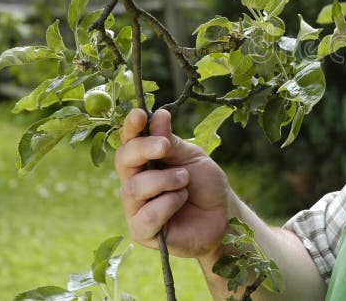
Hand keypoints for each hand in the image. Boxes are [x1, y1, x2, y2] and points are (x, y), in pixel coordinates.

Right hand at [115, 108, 231, 257]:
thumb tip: (158, 115)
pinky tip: (181, 202)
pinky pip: (147, 215)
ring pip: (134, 188)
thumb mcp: (192, 157)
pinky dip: (169, 204)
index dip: (131, 127)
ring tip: (185, 181)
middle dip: (143, 149)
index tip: (140, 114)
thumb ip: (171, 142)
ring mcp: (135, 207)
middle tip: (164, 148)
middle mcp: (134, 182)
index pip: (129, 141)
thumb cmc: (206, 184)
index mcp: (144, 161)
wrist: (223, 214)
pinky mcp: (142, 230)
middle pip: (123, 160)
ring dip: (165, 180)